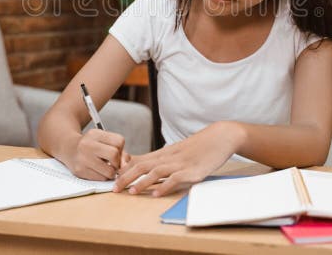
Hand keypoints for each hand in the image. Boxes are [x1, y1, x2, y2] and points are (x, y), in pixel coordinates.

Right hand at [67, 129, 125, 180]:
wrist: (69, 148)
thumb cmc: (92, 145)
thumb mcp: (103, 140)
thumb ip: (119, 150)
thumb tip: (126, 165)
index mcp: (95, 134)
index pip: (119, 141)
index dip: (121, 149)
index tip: (116, 151)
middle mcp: (87, 145)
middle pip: (114, 154)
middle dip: (117, 161)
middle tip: (112, 163)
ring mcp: (82, 159)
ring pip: (109, 171)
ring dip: (111, 172)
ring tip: (106, 168)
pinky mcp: (80, 171)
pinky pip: (101, 179)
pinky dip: (103, 177)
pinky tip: (98, 171)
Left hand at [113, 121, 243, 196]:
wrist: (220, 136)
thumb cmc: (200, 146)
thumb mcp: (178, 151)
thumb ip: (163, 160)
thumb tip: (147, 169)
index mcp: (165, 153)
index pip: (139, 160)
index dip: (124, 169)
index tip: (111, 178)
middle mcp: (169, 157)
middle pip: (143, 166)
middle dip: (127, 178)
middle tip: (113, 189)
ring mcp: (181, 164)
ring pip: (156, 172)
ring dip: (142, 182)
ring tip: (130, 192)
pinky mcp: (193, 171)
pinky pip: (176, 179)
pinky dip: (165, 186)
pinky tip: (156, 194)